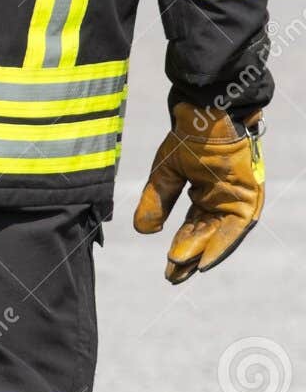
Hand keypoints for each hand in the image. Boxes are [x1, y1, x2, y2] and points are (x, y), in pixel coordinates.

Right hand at [133, 103, 263, 283]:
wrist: (207, 114)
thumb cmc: (188, 137)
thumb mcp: (165, 173)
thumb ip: (157, 201)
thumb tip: (143, 231)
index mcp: (203, 192)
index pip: (191, 226)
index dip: (179, 246)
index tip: (168, 267)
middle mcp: (221, 199)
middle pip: (205, 233)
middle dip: (189, 256)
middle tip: (173, 277)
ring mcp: (235, 198)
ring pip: (220, 233)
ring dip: (203, 253)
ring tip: (186, 271)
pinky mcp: (246, 195)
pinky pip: (236, 226)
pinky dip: (221, 243)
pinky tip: (205, 258)